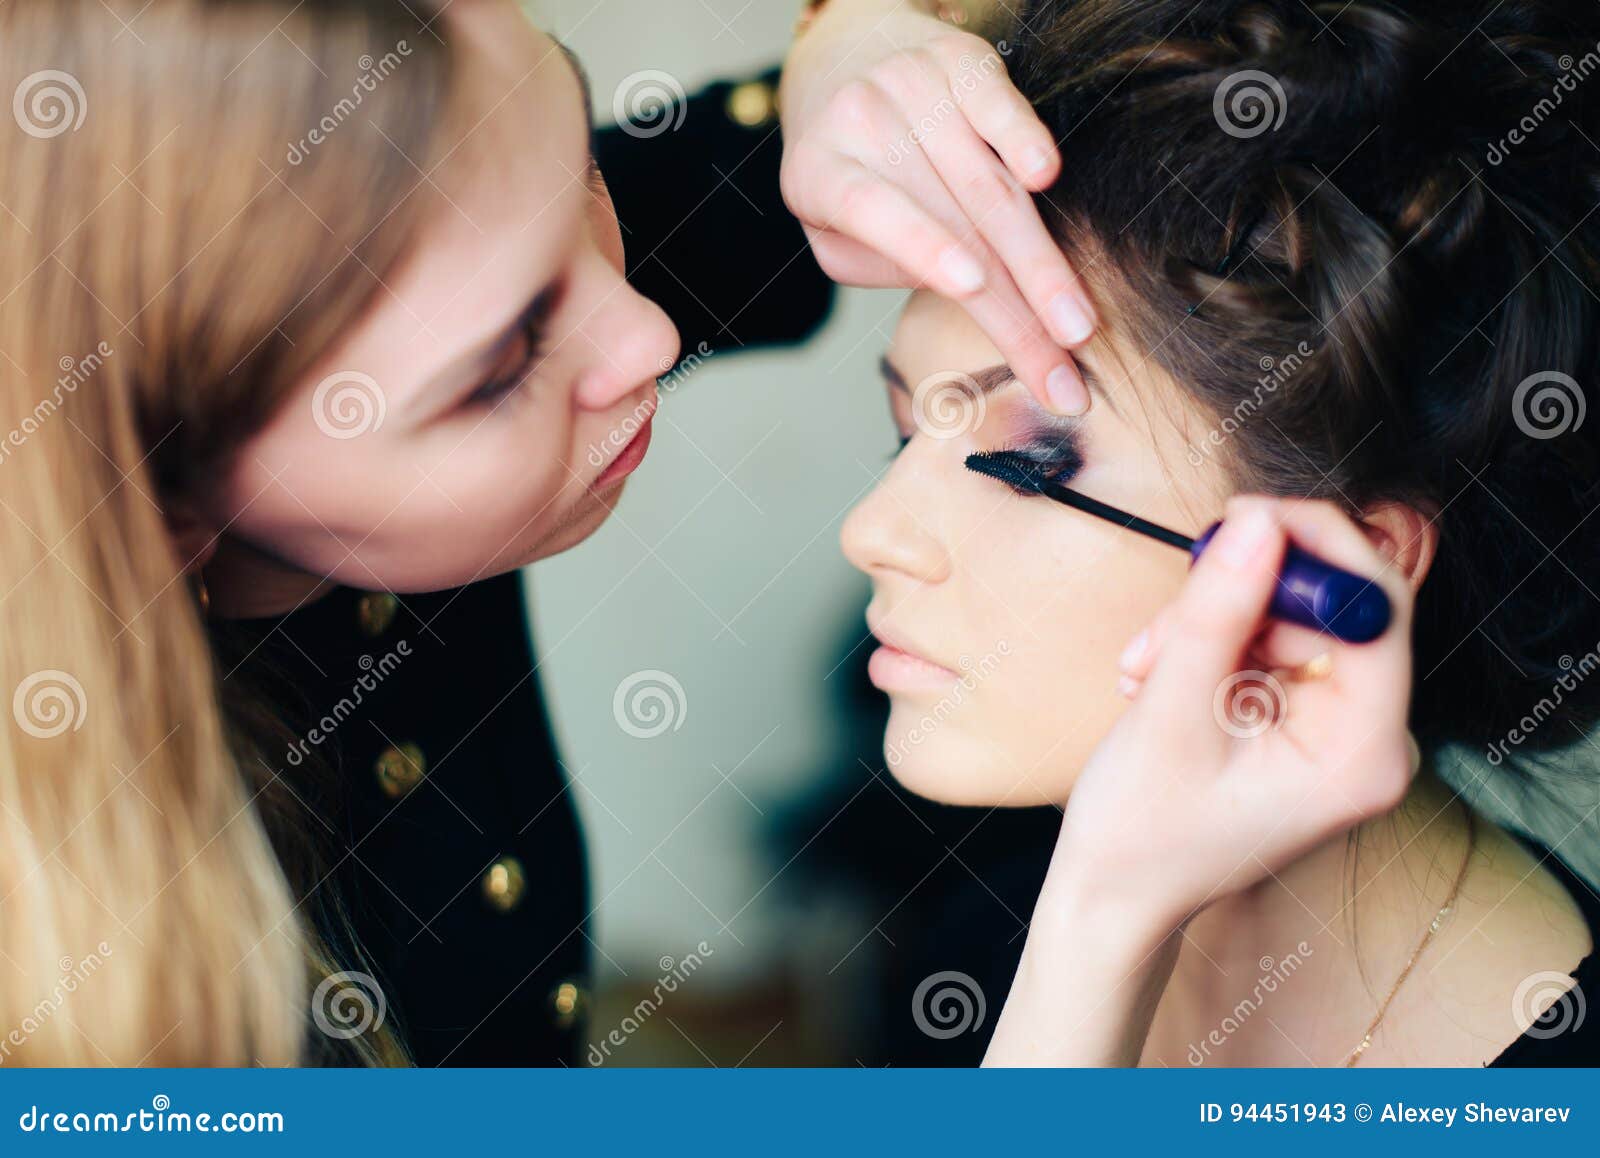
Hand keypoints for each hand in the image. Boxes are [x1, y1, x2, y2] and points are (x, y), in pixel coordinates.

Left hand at [779, 3, 1095, 413]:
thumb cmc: (846, 169)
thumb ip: (879, 264)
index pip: (875, 211)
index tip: (969, 285)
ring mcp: (917, 87)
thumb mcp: (831, 229)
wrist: (844, 59)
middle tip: (1060, 369)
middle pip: (955, 218)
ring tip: (1077, 324)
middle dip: (1017, 302)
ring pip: (991, 182)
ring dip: (1042, 259)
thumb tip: (959, 290)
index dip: (923, 246)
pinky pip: (1001, 105)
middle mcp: (866, 122)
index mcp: (821, 173)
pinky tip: (1045, 176)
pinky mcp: (962, 63)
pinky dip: (1026, 139)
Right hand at [986, 497, 1415, 1064]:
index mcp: (1363, 753)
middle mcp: (1371, 741)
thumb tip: (1258, 522)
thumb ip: (1218, 612)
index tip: (1244, 516)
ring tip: (1145, 670)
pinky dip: (1211, 644)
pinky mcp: (1305, 722)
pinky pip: (1271, 643)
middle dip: (1241, 598)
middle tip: (1163, 627)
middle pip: (1333, 608)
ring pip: (1290, 618)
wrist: (1114, 896)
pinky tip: (1160, 676)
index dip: (1317, 548)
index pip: (1375, 610)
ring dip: (1209, 623)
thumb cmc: (1141, 834)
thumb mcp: (1171, 713)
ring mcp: (1339, 731)